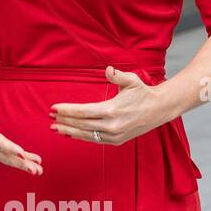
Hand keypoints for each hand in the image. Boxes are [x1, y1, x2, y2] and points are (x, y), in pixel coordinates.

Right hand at [0, 93, 42, 174]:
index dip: (10, 148)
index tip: (22, 155)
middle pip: (5, 156)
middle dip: (21, 164)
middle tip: (36, 170)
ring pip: (8, 160)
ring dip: (24, 166)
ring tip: (39, 171)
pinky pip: (9, 158)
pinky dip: (22, 162)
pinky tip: (34, 164)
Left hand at [49, 67, 165, 143]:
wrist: (159, 109)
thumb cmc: (143, 92)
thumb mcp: (132, 80)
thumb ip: (117, 75)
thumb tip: (108, 70)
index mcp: (112, 110)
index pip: (82, 111)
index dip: (66, 110)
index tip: (54, 108)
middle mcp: (111, 125)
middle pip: (81, 124)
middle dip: (64, 121)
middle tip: (50, 118)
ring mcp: (114, 135)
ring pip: (86, 135)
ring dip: (69, 132)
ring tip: (56, 129)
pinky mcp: (117, 141)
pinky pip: (95, 140)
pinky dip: (82, 137)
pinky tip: (71, 134)